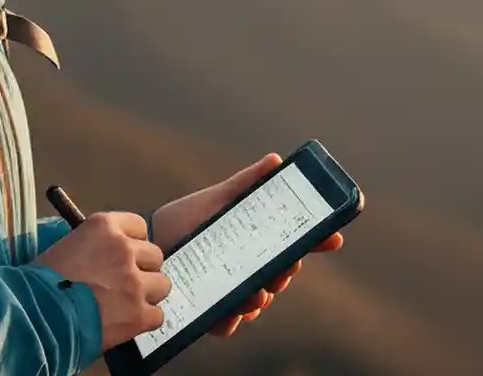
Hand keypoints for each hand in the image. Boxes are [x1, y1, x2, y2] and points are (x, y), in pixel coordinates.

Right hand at [34, 211, 170, 350]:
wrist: (38, 314)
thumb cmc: (41, 278)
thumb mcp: (64, 245)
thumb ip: (91, 242)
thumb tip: (102, 250)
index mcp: (103, 227)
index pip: (137, 225)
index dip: (131, 240)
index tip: (122, 253)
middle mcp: (124, 250)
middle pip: (154, 255)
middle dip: (141, 267)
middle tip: (122, 280)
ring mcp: (135, 283)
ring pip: (162, 284)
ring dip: (146, 293)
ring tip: (126, 303)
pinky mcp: (139, 315)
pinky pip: (157, 315)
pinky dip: (143, 319)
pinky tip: (126, 321)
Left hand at [150, 153, 344, 336]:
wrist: (149, 241)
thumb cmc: (187, 219)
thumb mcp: (217, 199)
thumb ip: (246, 182)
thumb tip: (275, 160)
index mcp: (257, 243)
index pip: (295, 245)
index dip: (318, 241)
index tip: (333, 237)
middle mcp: (250, 270)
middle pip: (280, 275)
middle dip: (286, 271)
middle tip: (287, 264)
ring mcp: (232, 291)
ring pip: (257, 300)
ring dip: (262, 297)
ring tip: (258, 291)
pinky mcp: (211, 310)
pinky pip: (226, 322)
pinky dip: (232, 317)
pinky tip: (231, 310)